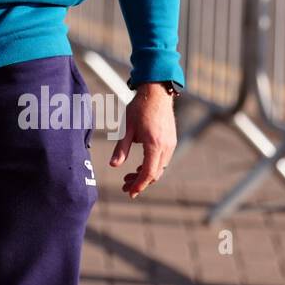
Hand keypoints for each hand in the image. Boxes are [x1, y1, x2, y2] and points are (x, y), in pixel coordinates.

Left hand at [109, 84, 176, 198]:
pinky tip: (140, 166)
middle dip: (140, 182)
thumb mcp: (126, 128)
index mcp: (155, 144)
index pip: (148, 172)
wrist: (156, 92)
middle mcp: (166, 147)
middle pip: (155, 173)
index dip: (139, 185)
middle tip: (125, 186)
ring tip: (129, 176)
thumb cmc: (139, 108)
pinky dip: (152, 166)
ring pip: (160, 168)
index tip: (129, 192)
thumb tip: (113, 165)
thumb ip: (121, 148)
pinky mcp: (171, 140)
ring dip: (146, 174)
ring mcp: (171, 144)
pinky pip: (163, 160)